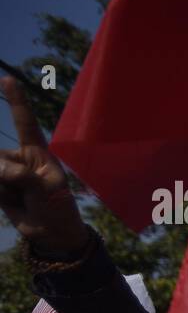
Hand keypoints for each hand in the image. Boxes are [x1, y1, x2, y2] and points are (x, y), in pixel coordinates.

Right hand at [0, 77, 87, 255]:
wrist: (51, 233)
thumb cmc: (58, 209)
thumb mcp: (48, 192)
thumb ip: (24, 177)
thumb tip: (2, 170)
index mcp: (39, 154)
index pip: (26, 123)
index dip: (17, 101)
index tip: (7, 79)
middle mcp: (20, 159)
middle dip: (6, 176)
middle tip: (26, 190)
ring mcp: (6, 172)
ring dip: (3, 189)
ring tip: (21, 199)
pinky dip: (0, 195)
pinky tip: (13, 202)